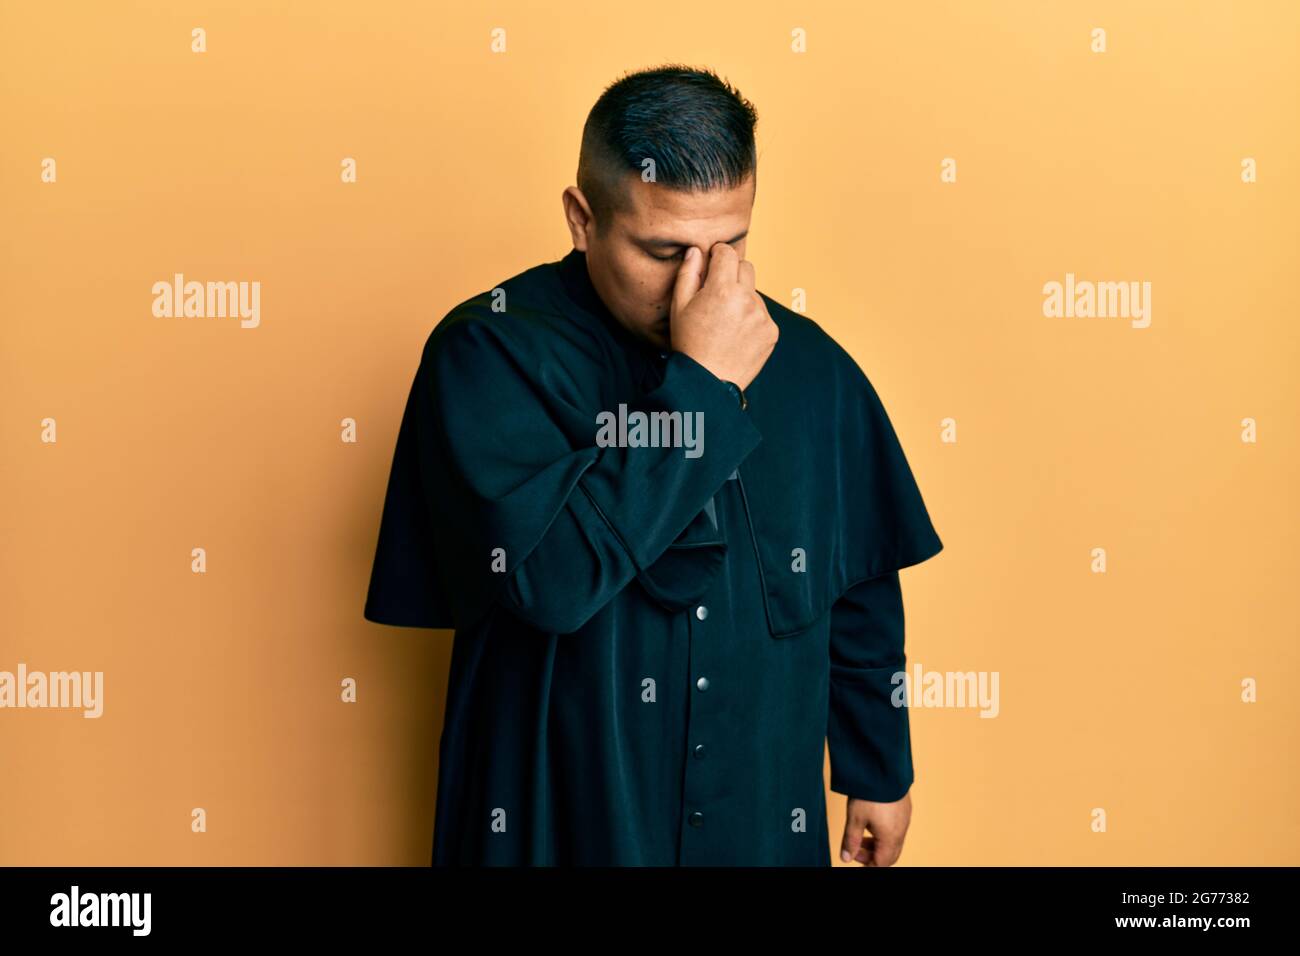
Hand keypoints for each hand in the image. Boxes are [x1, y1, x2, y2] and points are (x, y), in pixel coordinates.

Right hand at [669, 242, 777, 391]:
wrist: (708, 382)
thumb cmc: (689, 343)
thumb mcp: (679, 307)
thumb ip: (688, 274)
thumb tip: (696, 250)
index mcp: (722, 290)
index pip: (728, 253)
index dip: (718, 254)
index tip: (713, 260)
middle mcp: (746, 300)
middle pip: (746, 267)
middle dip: (732, 272)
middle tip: (717, 291)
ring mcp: (762, 316)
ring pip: (754, 292)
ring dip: (742, 297)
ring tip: (725, 321)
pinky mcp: (771, 331)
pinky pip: (762, 313)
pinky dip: (751, 317)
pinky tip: (736, 334)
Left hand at [840, 791, 910, 865]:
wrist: (884, 768)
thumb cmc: (870, 793)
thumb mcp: (854, 818)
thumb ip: (850, 840)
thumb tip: (845, 858)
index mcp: (890, 837)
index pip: (882, 862)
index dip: (867, 863)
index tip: (854, 856)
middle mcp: (901, 830)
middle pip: (890, 854)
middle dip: (873, 855)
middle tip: (857, 848)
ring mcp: (905, 819)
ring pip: (894, 841)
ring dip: (878, 843)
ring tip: (862, 833)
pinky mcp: (905, 808)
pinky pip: (897, 828)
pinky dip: (885, 832)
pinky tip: (872, 820)